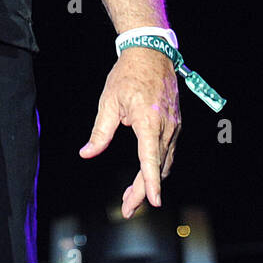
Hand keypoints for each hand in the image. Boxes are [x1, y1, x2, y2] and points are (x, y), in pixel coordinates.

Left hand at [79, 46, 180, 218]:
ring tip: (130, 197)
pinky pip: (168, 151)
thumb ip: (100, 131)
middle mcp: (166, 126)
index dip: (151, 182)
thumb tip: (86, 153)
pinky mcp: (175, 124)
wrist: (151, 53)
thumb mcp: (109, 102)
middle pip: (157, 167)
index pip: (150, 158)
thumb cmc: (127, 75)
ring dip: (150, 181)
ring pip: (165, 162)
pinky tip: (145, 173)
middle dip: (143, 190)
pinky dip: (157, 166)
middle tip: (127, 209)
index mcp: (148, 121)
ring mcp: (174, 126)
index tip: (153, 202)